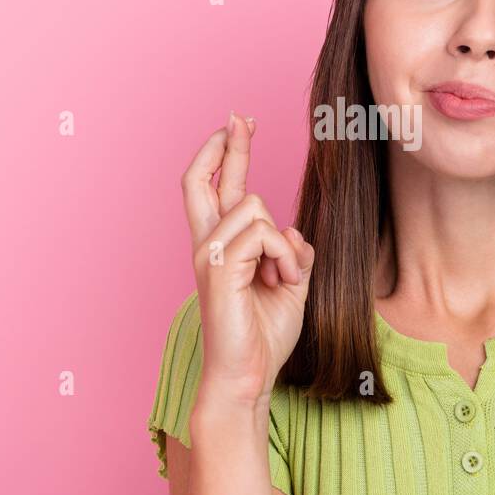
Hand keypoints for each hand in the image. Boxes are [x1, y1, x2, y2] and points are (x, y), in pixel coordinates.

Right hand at [181, 112, 315, 406]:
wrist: (247, 377)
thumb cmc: (264, 338)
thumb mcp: (291, 285)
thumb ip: (291, 253)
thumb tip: (293, 231)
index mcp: (222, 248)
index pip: (215, 190)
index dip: (225, 155)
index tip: (236, 125)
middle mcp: (207, 245)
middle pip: (202, 180)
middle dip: (226, 145)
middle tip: (239, 116)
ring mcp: (208, 254)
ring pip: (256, 207)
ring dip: (284, 243)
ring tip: (282, 279)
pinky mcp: (218, 267)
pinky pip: (264, 233)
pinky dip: (284, 256)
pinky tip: (280, 282)